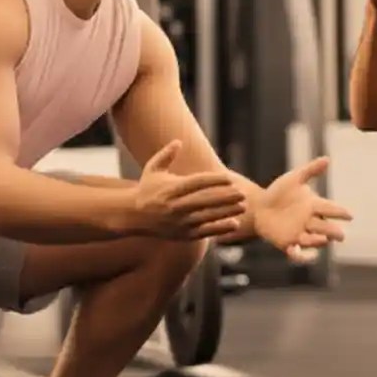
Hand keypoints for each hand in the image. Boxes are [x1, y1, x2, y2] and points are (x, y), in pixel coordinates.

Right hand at [127, 140, 246, 240]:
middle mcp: (175, 206)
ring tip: (243, 206)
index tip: (229, 177)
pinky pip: (205, 232)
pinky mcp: (182, 235)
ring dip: (227, 212)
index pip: (196, 183)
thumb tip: (178, 141)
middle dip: (225, 197)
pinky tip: (235, 224)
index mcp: (170, 189)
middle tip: (242, 193)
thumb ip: (166, 155)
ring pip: (207, 217)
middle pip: (205, 201)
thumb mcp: (152, 169)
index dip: (214, 180)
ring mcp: (179, 222)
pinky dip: (220, 229)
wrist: (133, 216)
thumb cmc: (146, 189)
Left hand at [252, 156, 352, 259]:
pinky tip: (297, 252)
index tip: (349, 215)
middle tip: (341, 235)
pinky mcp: (287, 243)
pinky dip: (300, 256)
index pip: (331, 209)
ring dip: (319, 241)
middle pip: (326, 228)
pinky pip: (297, 253)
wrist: (258, 206)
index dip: (340, 213)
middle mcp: (310, 221)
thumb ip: (310, 170)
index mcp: (313, 205)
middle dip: (334, 232)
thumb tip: (327, 159)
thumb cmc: (278, 192)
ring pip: (314, 240)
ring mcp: (299, 233)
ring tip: (323, 239)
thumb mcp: (294, 178)